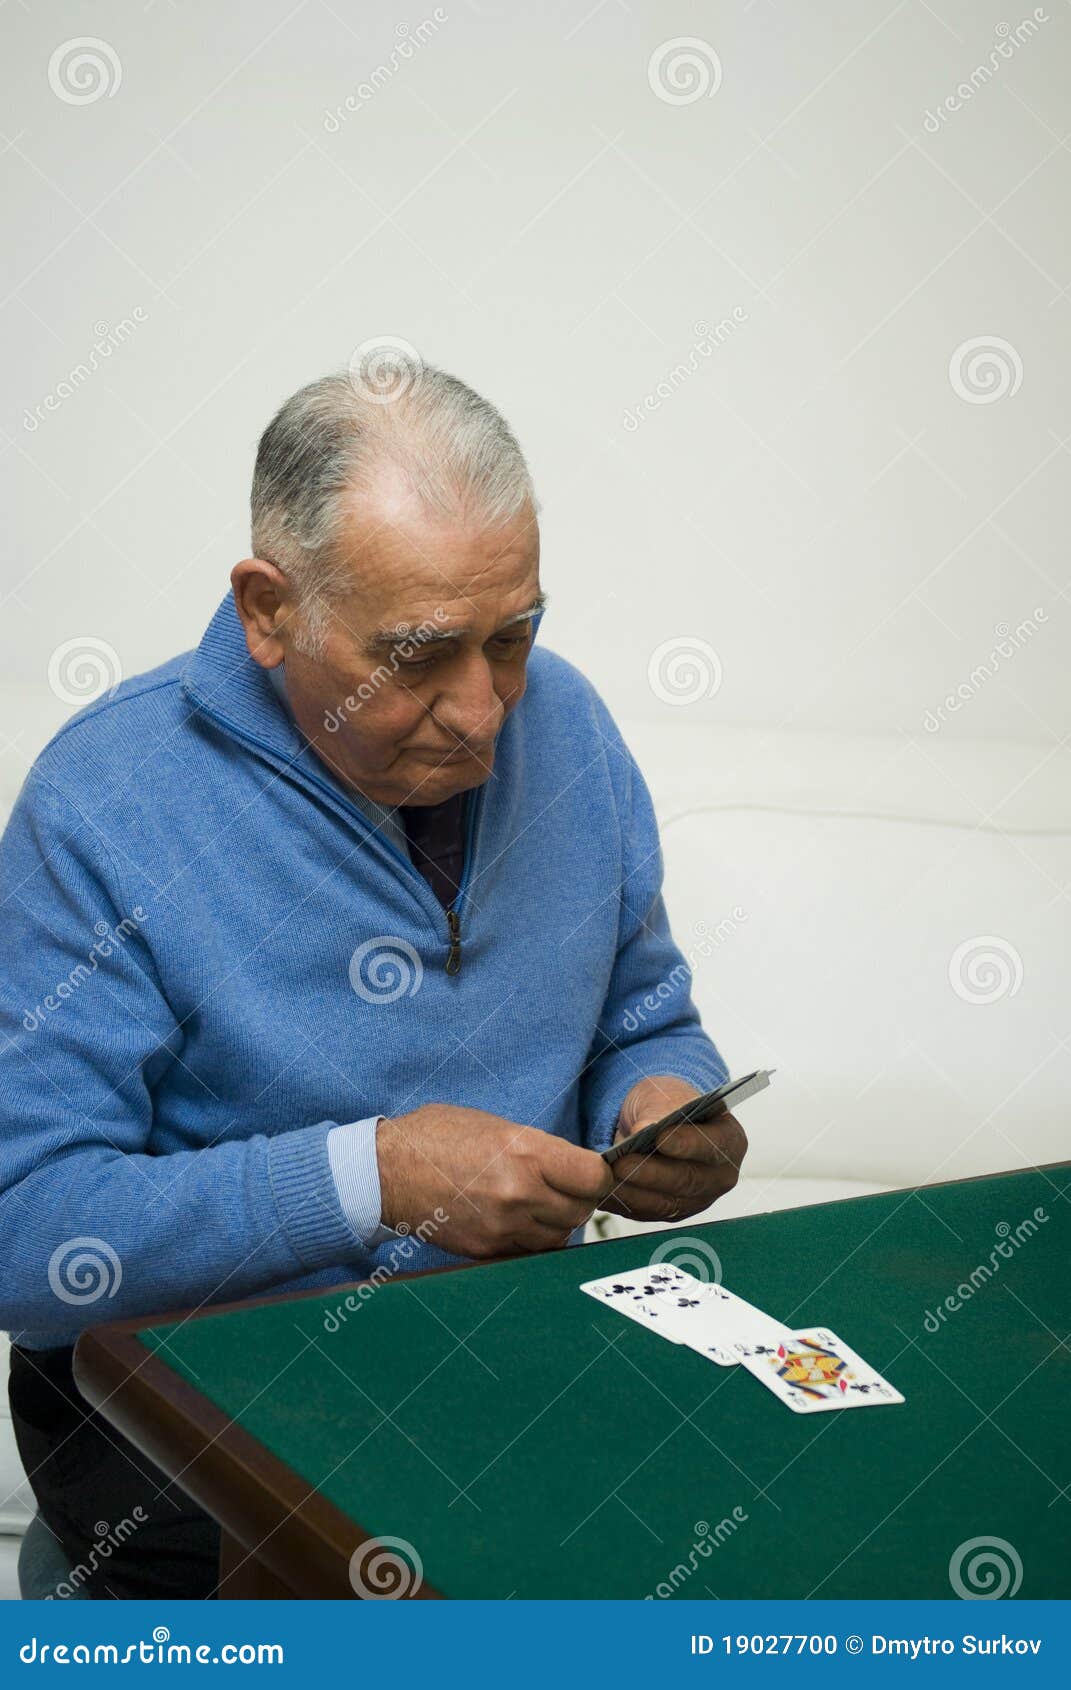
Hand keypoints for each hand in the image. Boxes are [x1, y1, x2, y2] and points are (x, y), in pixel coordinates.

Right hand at [376, 1103, 613, 1258]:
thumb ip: (537, 1149)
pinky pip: (531, 1251)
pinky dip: (534, 1239)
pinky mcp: (488, 1249)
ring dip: (558, 1221)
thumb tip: (570, 1166)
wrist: (386, 1172)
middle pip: (582, 1209)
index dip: (598, 1174)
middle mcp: (520, 1193)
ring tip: (538, 1202)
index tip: (590, 1171)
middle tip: (565, 1186)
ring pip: (560, 1235)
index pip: (594, 1176)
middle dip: (579, 1198)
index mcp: (525, 1153)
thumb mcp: (495, 1126)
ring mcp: (504, 1226)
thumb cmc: (437, 1138)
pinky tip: (519, 1219)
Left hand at [600, 1074, 746, 1223]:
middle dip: (650, 1172)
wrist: (656, 1122)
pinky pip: (646, 1212)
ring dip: (632, 1192)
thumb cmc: (667, 1103)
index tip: (659, 1136)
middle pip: (686, 1180)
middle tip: (621, 1162)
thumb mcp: (666, 1094)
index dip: (686, 1143)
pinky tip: (602, 1191)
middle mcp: (719, 1176)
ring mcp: (697, 1199)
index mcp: (729, 1140)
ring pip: (664, 1203)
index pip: (713, 1146)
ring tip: (605, 1178)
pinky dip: (623, 1202)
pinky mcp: (671, 1212)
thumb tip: (646, 1128)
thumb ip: (660, 1109)